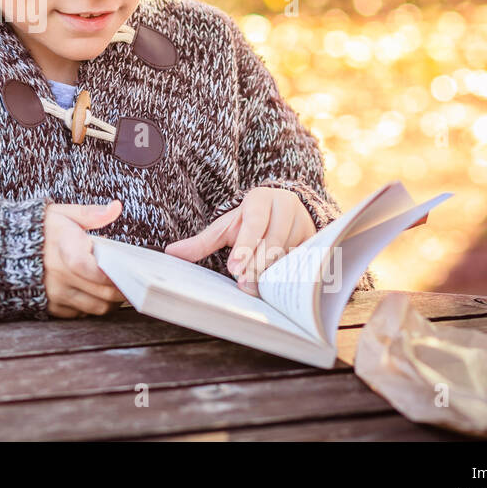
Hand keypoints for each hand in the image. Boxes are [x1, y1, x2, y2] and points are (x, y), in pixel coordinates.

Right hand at [42, 199, 128, 317]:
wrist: (4, 246)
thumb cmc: (39, 229)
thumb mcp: (64, 214)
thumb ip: (91, 213)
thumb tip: (116, 207)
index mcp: (68, 253)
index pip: (102, 274)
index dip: (121, 276)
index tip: (131, 271)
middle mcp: (61, 278)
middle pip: (105, 295)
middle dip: (122, 290)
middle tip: (130, 281)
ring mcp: (55, 295)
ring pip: (96, 308)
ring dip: (109, 301)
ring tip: (112, 287)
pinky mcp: (51, 306)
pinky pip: (80, 313)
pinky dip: (90, 306)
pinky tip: (91, 291)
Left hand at [162, 187, 315, 296]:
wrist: (283, 208)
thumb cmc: (249, 220)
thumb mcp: (225, 227)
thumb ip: (201, 242)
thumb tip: (170, 253)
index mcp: (260, 198)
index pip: (254, 223)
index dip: (245, 246)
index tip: (234, 268)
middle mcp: (285, 206)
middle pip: (272, 242)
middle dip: (257, 265)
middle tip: (244, 284)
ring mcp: (304, 222)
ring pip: (289, 253)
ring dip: (274, 272)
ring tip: (258, 288)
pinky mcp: (316, 239)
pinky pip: (304, 260)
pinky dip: (292, 274)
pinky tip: (281, 288)